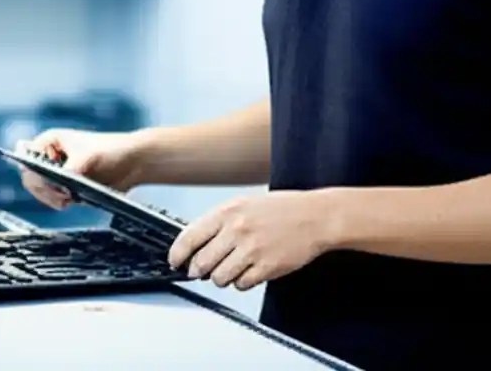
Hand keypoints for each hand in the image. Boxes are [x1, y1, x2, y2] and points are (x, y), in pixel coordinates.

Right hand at [16, 128, 145, 209]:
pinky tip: (70, 202)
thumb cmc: (111, 149)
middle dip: (43, 188)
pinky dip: (59, 202)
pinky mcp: (67, 187)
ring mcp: (58, 172)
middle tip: (60, 195)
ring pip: (40, 190)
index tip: (47, 181)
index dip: (32, 170)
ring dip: (50, 197)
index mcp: (50, 141)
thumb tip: (57, 185)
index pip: (27, 156)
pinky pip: (54, 198)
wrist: (133, 162)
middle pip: (31, 176)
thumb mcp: (87, 157)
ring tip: (66, 200)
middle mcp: (50, 156)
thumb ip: (70, 170)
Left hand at [167, 190, 337, 290]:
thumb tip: (195, 245)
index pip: (189, 238)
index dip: (177, 254)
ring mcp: (251, 250)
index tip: (175, 262)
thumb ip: (218, 223)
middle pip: (201, 263)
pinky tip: (249, 271)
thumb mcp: (244, 205)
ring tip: (232, 269)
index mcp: (227, 213)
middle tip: (203, 271)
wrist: (315, 217)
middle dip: (199, 271)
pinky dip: (241, 282)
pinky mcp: (266, 267)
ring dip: (221, 278)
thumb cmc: (281, 210)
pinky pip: (241, 285)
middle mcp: (236, 231)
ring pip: (219, 278)